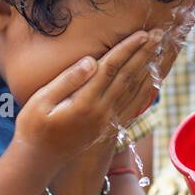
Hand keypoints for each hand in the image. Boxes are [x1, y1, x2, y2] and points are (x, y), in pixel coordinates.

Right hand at [15, 30, 162, 167]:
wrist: (39, 161)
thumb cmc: (33, 128)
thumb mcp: (41, 101)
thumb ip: (67, 80)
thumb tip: (91, 61)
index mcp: (85, 102)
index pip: (111, 68)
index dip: (127, 49)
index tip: (142, 33)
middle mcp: (102, 112)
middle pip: (128, 77)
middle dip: (144, 54)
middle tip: (159, 35)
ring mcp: (108, 122)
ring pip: (134, 91)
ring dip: (148, 69)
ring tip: (160, 51)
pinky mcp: (109, 128)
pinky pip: (133, 106)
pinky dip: (145, 91)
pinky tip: (153, 80)